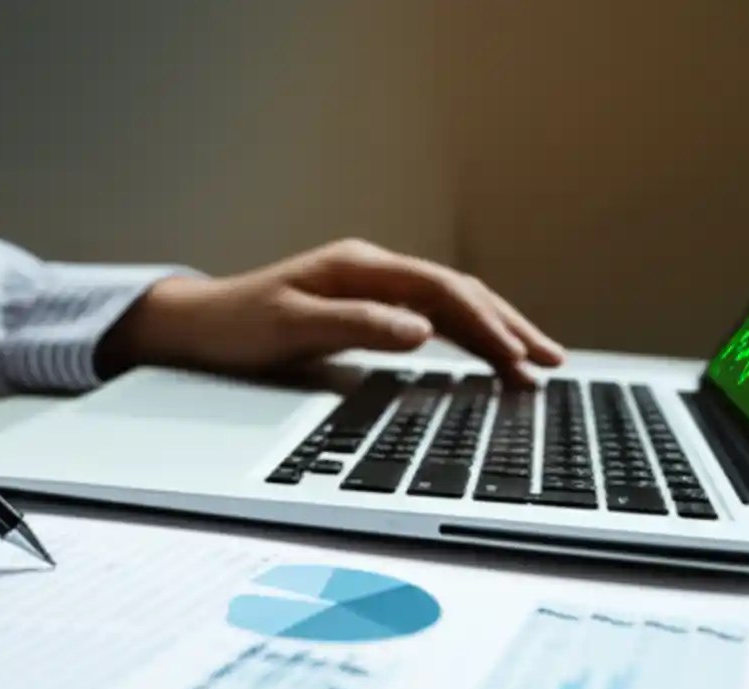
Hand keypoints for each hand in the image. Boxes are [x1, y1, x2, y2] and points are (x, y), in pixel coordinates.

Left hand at [101, 238, 563, 382]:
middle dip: (507, 325)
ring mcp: (370, 287)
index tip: (518, 357)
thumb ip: (357, 325)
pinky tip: (485, 352)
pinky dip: (463, 335)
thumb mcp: (292, 328)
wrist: (198, 325)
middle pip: (456, 292)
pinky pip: (429, 317)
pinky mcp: (366, 307)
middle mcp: (372, 270)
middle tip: (550, 361)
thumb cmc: (236, 326)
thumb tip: (423, 331)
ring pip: (448, 304)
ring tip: (534, 361)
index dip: (486, 323)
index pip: (441, 291)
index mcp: (360, 267)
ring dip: (493, 330)